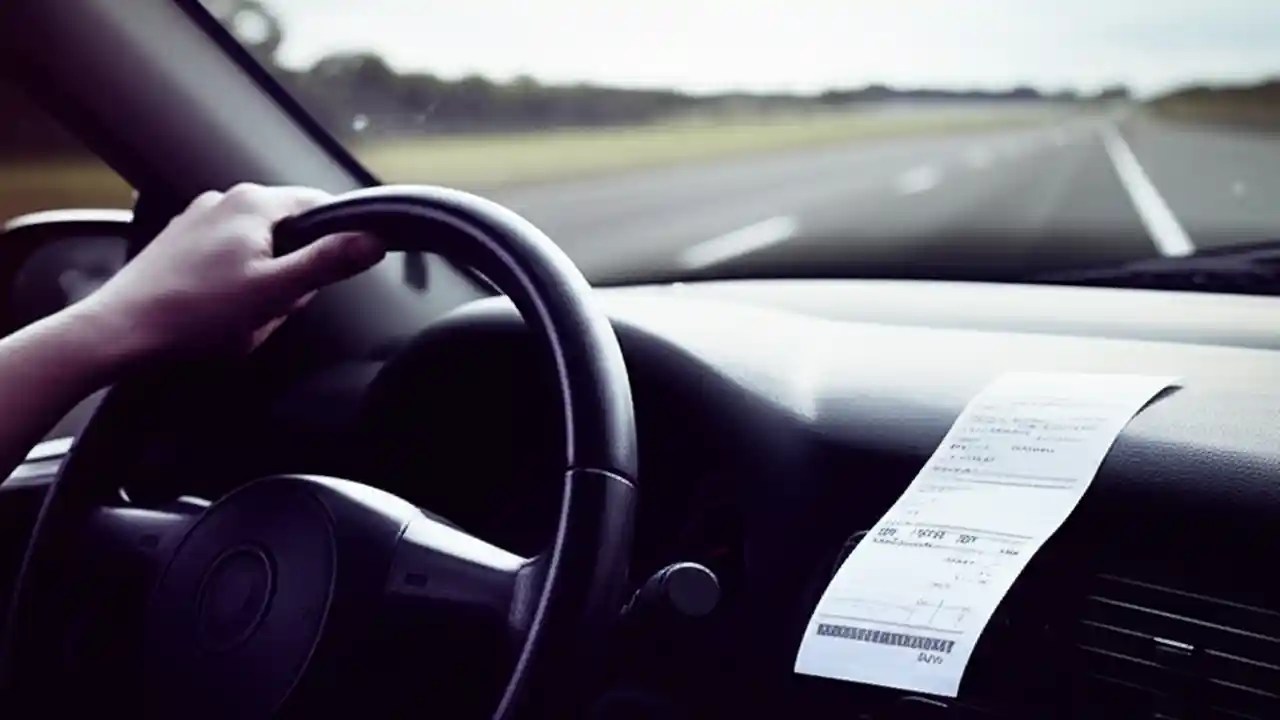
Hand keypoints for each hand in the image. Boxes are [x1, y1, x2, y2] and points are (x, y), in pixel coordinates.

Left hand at [82, 183, 384, 360]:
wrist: (120, 332)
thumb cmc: (196, 316)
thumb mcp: (276, 293)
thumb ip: (328, 263)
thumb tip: (374, 241)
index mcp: (254, 203)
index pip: (322, 205)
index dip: (337, 240)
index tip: (332, 274)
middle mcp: (225, 199)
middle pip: (291, 230)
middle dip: (294, 269)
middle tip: (276, 306)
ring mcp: (198, 217)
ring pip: (260, 246)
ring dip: (264, 278)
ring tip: (241, 313)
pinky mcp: (180, 240)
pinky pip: (229, 255)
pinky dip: (235, 280)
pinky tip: (217, 310)